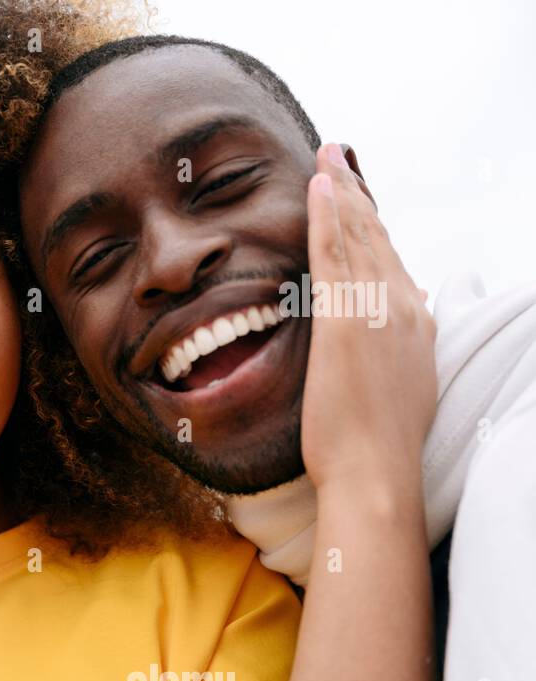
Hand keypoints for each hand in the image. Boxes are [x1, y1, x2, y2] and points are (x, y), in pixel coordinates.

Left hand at [300, 144, 436, 496]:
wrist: (375, 472)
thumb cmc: (374, 444)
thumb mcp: (391, 386)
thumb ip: (386, 351)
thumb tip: (377, 335)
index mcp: (413, 323)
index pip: (390, 259)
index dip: (370, 223)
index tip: (353, 195)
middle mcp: (403, 308)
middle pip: (377, 237)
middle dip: (355, 194)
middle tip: (338, 155)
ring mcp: (378, 311)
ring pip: (359, 236)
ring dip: (341, 191)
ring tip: (327, 155)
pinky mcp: (348, 320)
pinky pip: (336, 255)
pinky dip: (328, 216)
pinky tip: (320, 186)